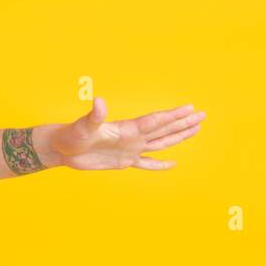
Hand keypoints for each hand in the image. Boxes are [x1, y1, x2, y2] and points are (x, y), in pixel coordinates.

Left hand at [49, 97, 204, 170]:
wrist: (63, 148)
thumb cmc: (72, 135)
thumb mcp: (83, 126)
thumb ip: (94, 115)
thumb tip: (98, 100)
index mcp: (128, 128)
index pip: (156, 121)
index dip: (173, 115)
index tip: (190, 108)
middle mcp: (133, 137)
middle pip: (164, 129)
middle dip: (183, 122)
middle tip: (202, 115)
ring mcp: (130, 149)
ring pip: (160, 143)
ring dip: (178, 136)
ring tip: (195, 130)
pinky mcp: (123, 161)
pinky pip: (147, 163)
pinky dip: (160, 164)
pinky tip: (172, 164)